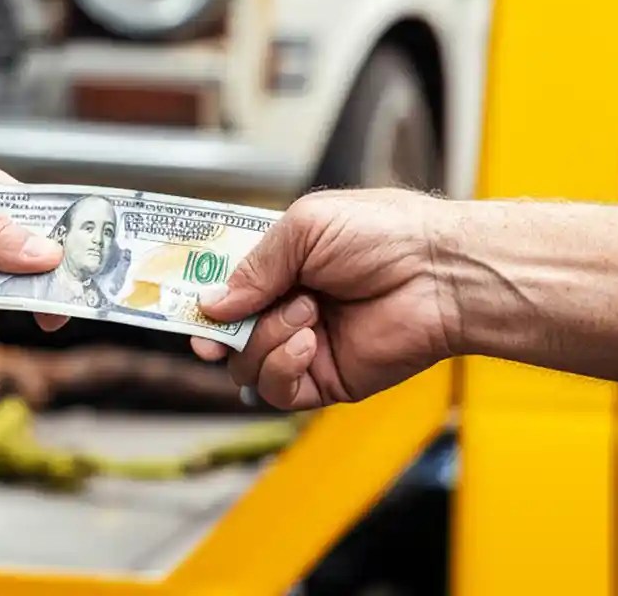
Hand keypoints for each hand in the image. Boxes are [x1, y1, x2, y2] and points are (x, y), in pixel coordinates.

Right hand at [189, 189, 457, 409]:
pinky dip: (282, 366)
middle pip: (225, 333)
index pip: (225, 286)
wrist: (440, 272)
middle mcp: (288, 306)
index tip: (177, 302)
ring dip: (266, 338)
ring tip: (307, 311)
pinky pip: (278, 390)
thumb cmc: (384, 234)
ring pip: (245, 364)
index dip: (199, 295)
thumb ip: (254, 266)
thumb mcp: (304, 228)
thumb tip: (211, 305)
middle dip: (217, 331)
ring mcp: (305, 345)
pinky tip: (310, 341)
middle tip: (212, 330)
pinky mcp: (326, 380)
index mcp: (283, 265)